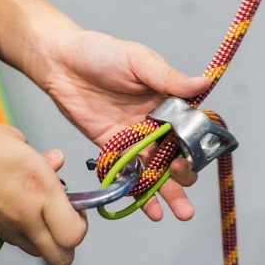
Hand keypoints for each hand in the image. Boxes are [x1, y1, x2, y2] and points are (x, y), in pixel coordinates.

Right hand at [0, 112, 86, 264]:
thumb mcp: (17, 140)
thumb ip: (42, 160)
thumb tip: (54, 163)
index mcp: (40, 190)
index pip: (75, 234)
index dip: (81, 224)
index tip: (77, 205)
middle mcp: (26, 216)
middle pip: (62, 258)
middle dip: (69, 243)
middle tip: (64, 218)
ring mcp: (6, 227)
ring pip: (39, 252)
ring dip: (46, 239)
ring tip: (39, 210)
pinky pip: (18, 241)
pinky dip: (25, 232)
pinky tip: (17, 207)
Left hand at [35, 30, 211, 221]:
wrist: (59, 62)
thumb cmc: (101, 52)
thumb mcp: (138, 60)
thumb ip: (167, 77)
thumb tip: (204, 82)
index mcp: (167, 100)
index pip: (190, 128)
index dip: (195, 145)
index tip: (194, 158)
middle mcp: (155, 123)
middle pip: (177, 155)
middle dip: (185, 174)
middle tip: (183, 182)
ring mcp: (135, 139)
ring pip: (157, 171)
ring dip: (170, 193)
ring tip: (182, 213)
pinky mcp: (112, 149)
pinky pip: (129, 174)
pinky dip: (140, 193)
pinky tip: (151, 210)